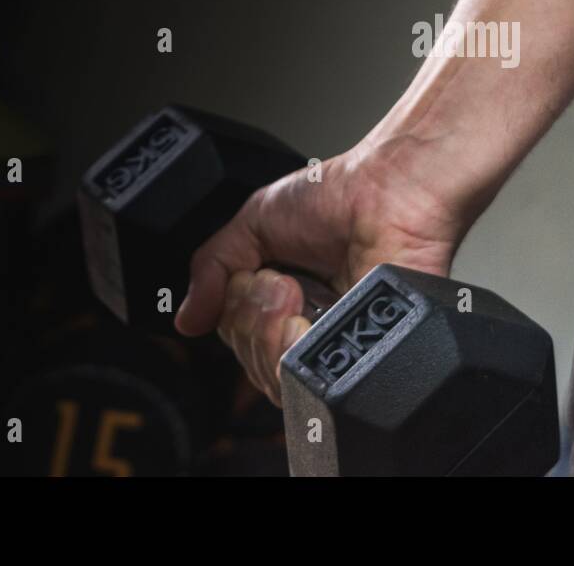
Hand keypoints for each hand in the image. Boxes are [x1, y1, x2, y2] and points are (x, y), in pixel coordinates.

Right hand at [174, 140, 466, 404]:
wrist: (387, 190)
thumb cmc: (337, 195)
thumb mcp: (254, 222)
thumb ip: (212, 267)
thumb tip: (186, 320)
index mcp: (289, 302)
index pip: (240, 342)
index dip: (235, 315)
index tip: (252, 275)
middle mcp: (314, 328)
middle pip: (252, 365)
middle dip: (248, 317)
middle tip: (276, 278)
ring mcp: (339, 344)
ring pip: (274, 379)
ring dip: (266, 328)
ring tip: (291, 290)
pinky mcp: (363, 354)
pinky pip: (307, 382)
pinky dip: (290, 348)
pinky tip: (304, 314)